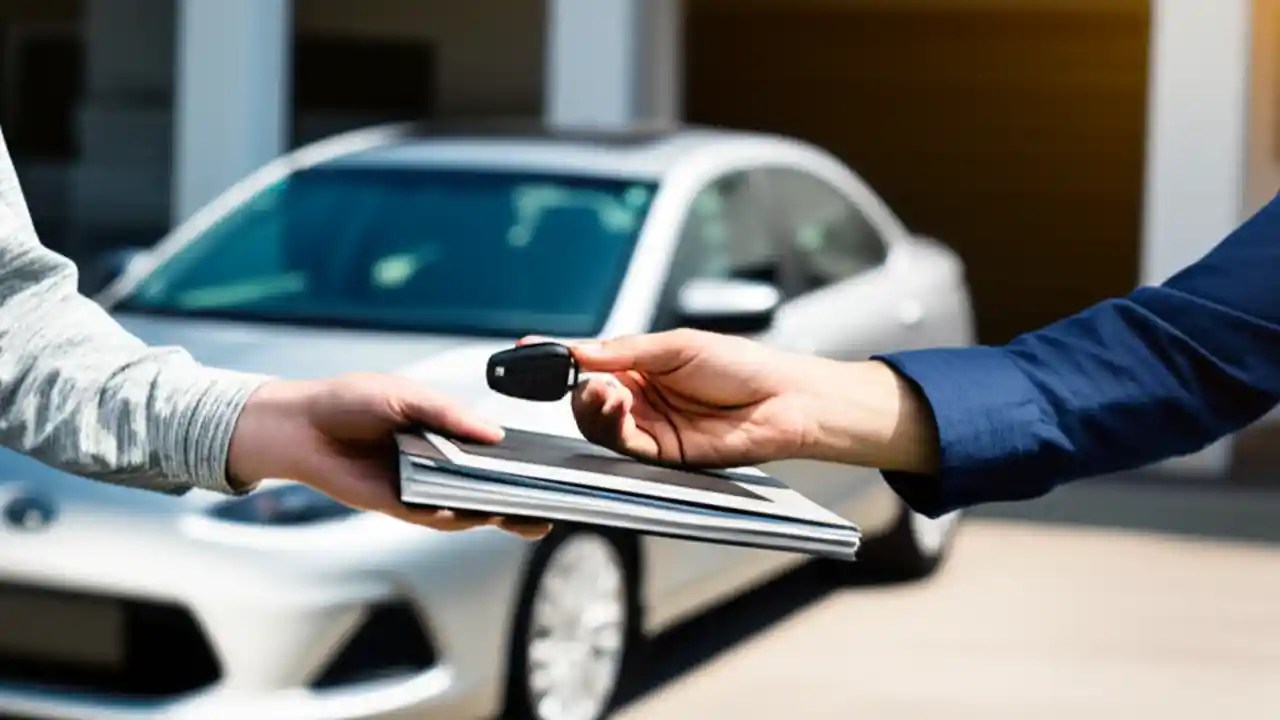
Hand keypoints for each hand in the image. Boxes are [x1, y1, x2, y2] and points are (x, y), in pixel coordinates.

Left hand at [226, 373, 550, 538]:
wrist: (301, 424)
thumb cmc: (351, 401)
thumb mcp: (406, 396)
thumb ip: (449, 415)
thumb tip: (493, 434)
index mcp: (446, 433)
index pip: (493, 452)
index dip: (523, 463)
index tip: (556, 470)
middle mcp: (439, 464)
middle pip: (488, 488)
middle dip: (520, 501)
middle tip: (551, 508)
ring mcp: (422, 488)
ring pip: (468, 508)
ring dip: (496, 514)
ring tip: (524, 515)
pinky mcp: (400, 506)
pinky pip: (435, 518)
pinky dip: (457, 518)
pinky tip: (477, 515)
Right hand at [526, 329, 938, 472]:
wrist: (785, 401)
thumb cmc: (741, 365)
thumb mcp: (676, 346)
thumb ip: (624, 351)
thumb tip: (578, 350)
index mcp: (640, 368)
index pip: (588, 365)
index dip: (558, 360)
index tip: (527, 352)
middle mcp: (641, 400)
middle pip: (587, 400)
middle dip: (577, 388)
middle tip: (585, 378)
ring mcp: (650, 429)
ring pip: (601, 426)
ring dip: (595, 408)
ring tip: (606, 391)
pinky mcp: (664, 457)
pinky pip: (626, 447)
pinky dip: (614, 429)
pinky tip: (619, 408)